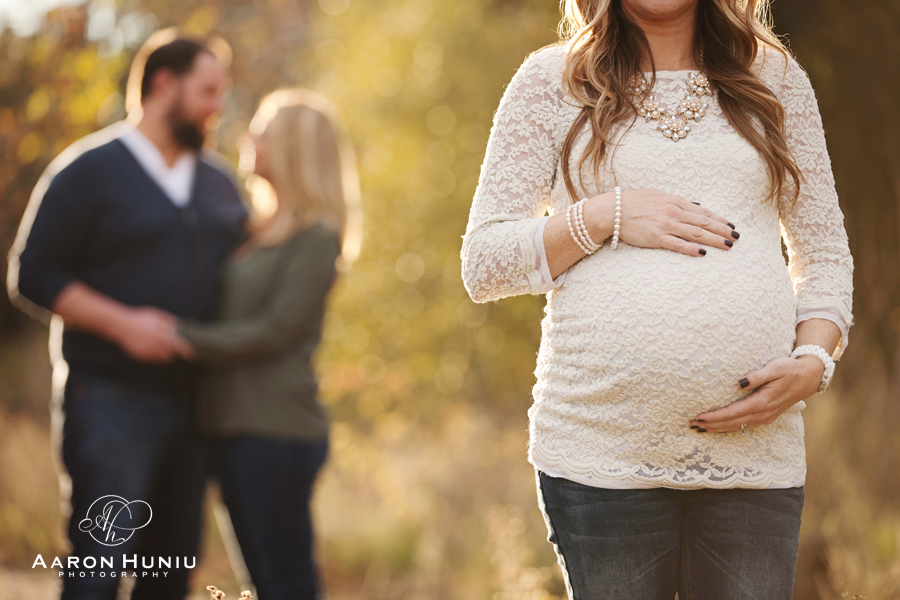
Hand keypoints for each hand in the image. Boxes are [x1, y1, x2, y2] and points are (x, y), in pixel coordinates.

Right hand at [113, 307, 194, 364]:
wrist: (121, 326)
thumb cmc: (139, 319)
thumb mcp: (155, 315)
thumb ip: (168, 320)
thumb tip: (178, 323)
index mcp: (162, 333)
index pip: (179, 345)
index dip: (186, 351)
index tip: (191, 355)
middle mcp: (156, 344)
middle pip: (171, 354)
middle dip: (174, 353)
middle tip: (174, 351)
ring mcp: (148, 351)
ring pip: (162, 359)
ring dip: (165, 356)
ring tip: (161, 349)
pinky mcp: (141, 356)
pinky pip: (152, 361)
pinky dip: (155, 358)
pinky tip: (152, 351)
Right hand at [593, 187, 740, 256]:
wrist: (613, 210)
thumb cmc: (633, 202)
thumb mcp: (657, 195)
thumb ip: (676, 201)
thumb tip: (694, 205)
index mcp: (674, 201)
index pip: (702, 211)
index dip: (719, 219)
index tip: (731, 225)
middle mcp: (673, 212)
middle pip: (704, 222)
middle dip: (723, 230)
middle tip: (737, 237)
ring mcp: (666, 225)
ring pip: (696, 233)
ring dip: (714, 240)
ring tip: (728, 245)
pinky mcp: (656, 238)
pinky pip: (678, 244)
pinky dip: (692, 249)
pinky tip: (703, 253)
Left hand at [689, 356, 823, 432]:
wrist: (808, 377)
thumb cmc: (789, 369)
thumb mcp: (774, 368)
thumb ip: (756, 376)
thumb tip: (739, 382)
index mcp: (762, 402)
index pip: (732, 413)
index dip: (714, 417)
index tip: (699, 417)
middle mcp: (762, 414)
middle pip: (731, 423)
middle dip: (711, 425)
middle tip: (691, 425)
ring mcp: (765, 417)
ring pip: (737, 426)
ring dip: (717, 428)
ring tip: (699, 428)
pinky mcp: (766, 417)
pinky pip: (743, 425)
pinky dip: (728, 427)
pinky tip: (718, 427)